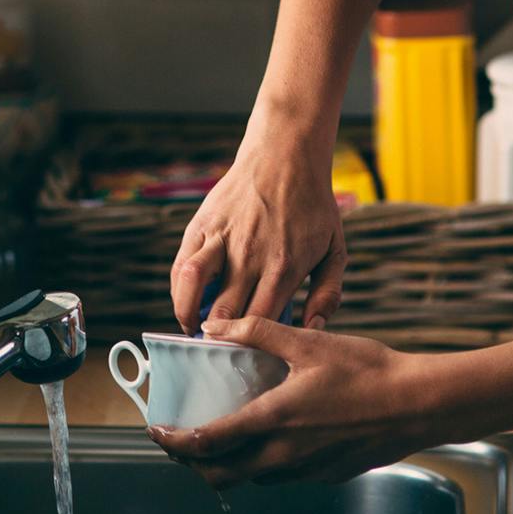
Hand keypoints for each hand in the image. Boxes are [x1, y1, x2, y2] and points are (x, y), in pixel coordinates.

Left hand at [148, 317, 449, 487]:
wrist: (419, 403)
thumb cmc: (368, 370)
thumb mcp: (307, 341)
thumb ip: (256, 332)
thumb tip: (214, 326)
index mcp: (273, 421)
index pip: (207, 443)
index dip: (174, 441)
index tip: (157, 432)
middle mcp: (284, 456)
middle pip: (220, 475)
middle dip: (192, 463)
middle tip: (180, 443)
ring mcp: (306, 471)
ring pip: (251, 478)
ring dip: (228, 463)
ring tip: (223, 435)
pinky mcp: (327, 475)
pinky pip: (283, 476)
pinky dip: (263, 462)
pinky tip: (271, 436)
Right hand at [170, 119, 346, 332]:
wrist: (286, 155)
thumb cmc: (313, 206)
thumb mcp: (335, 249)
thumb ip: (328, 293)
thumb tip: (312, 328)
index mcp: (284, 267)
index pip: (261, 322)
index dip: (250, 346)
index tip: (248, 358)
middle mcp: (250, 256)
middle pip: (225, 313)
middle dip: (219, 339)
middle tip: (219, 352)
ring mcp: (224, 239)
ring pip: (192, 287)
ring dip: (187, 316)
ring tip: (192, 330)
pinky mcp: (203, 224)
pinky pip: (181, 264)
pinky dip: (177, 290)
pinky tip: (184, 302)